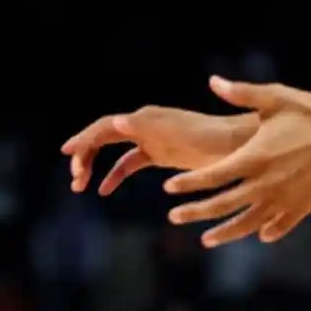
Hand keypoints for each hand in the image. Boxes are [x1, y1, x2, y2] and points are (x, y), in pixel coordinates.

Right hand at [62, 103, 257, 195]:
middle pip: (102, 138)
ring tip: (80, 186)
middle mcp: (145, 126)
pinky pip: (129, 164)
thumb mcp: (178, 134)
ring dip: (94, 166)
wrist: (244, 148)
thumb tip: (114, 123)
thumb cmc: (213, 140)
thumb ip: (146, 128)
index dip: (83, 139)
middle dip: (84, 155)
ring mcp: (152, 140)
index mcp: (146, 119)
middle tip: (74, 180)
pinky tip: (105, 191)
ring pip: (112, 152)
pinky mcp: (162, 154)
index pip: (104, 128)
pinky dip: (115, 175)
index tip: (66, 154)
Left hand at [162, 76, 310, 246]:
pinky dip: (268, 231)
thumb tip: (213, 81)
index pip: (211, 176)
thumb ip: (241, 94)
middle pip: (222, 204)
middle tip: (173, 217)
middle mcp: (265, 182)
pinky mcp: (305, 205)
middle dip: (194, 212)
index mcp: (254, 157)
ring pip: (248, 222)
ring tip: (205, 239)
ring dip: (225, 233)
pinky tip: (259, 235)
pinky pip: (282, 225)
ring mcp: (285, 197)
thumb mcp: (275, 98)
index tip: (168, 188)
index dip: (188, 183)